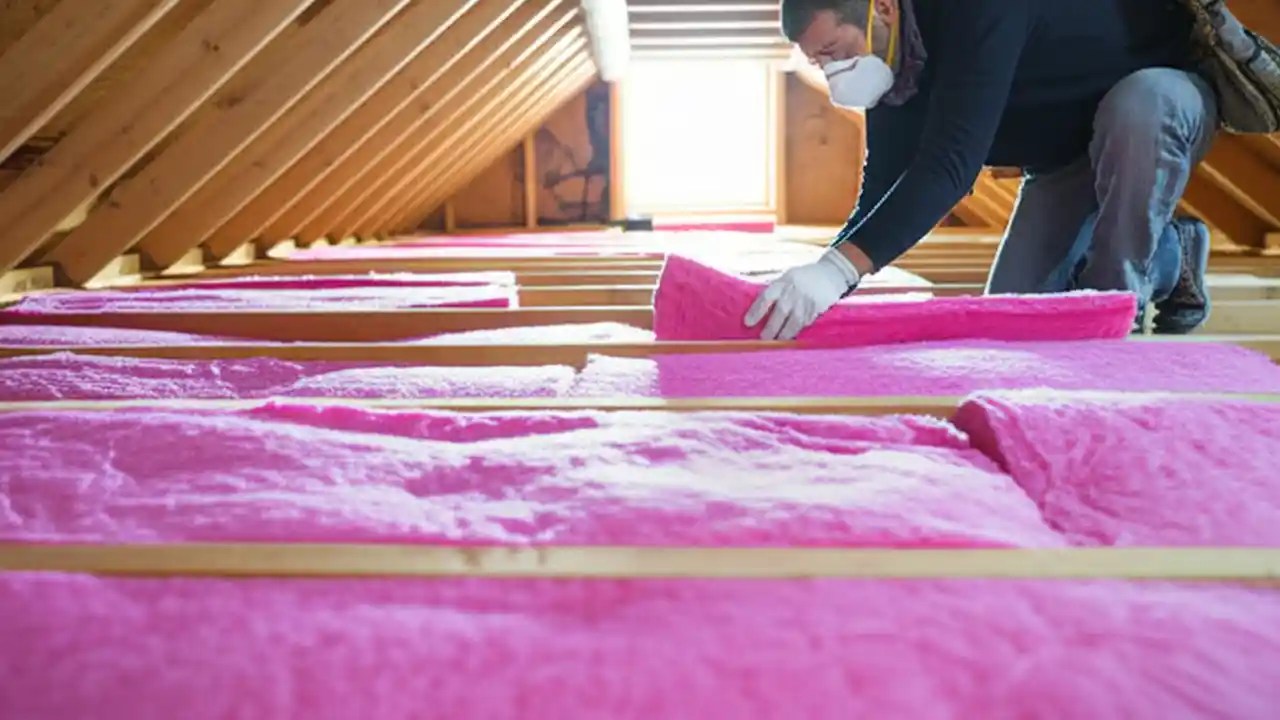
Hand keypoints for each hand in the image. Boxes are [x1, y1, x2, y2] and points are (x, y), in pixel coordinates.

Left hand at [743, 247, 860, 339]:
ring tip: (777, 341)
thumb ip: (776, 291)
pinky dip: (797, 332)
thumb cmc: (803, 278)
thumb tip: (757, 310)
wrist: (830, 274)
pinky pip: (804, 324)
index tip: (747, 323)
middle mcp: (793, 292)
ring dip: (784, 334)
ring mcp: (806, 302)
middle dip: (770, 328)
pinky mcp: (817, 309)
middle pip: (779, 313)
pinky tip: (791, 338)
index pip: (766, 297)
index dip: (756, 311)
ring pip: (793, 322)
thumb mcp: (787, 278)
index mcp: (783, 283)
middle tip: (763, 339)